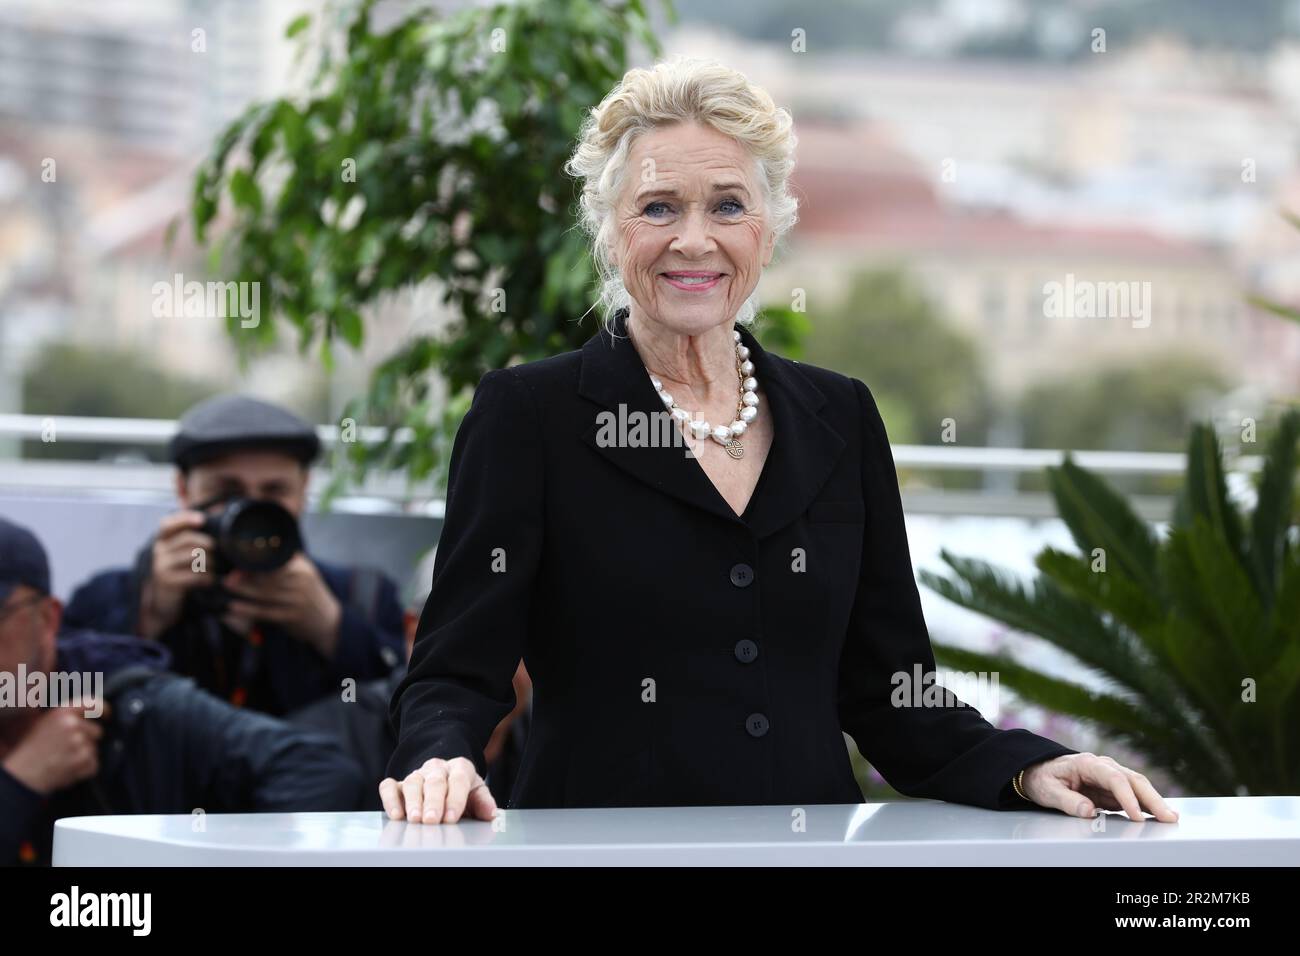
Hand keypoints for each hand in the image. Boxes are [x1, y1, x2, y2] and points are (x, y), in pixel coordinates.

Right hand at [1, 703, 103, 794]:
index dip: (104, 710)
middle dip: (88, 741)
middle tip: (68, 748)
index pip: (94, 704)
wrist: (23, 774)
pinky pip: (94, 764)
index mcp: (63, 712)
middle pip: (98, 731)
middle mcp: (73, 724)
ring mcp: (79, 743)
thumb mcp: (47, 722)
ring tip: (65, 759)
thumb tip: (94, 711)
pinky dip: (85, 769)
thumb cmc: (34, 748)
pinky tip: (68, 769)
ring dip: (84, 756)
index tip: (107, 715)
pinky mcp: (84, 760)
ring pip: (95, 749)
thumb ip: (69, 715)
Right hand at [140, 510, 216, 637]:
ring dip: (210, 562)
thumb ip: (191, 540)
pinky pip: (194, 575)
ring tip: (213, 568)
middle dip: (208, 545)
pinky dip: (207, 577)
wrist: (164, 602)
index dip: (185, 518)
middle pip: (188, 539)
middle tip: (216, 553)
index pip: (168, 524)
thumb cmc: (180, 573)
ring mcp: (161, 566)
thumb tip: (214, 520)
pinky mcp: (167, 581)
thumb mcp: (181, 555)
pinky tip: (209, 580)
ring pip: (194, 556)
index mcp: (162, 540)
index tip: (202, 520)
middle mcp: (158, 550)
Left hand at [221, 554, 341, 657]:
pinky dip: (248, 610)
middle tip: (227, 573)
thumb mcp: (306, 573)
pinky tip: (233, 607)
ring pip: (265, 594)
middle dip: (246, 575)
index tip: (240, 557)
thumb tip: (262, 546)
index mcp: (302, 569)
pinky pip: (265, 613)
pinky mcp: (291, 618)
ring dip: (244, 590)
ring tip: (226, 585)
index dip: (257, 560)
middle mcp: (301, 583)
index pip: (278, 561)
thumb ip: (288, 561)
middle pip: (269, 578)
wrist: (328, 620)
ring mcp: (296, 601)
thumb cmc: (310, 594)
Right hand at [378, 757, 498, 823]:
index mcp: (460, 768)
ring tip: (414, 819)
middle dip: (433, 802)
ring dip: (412, 802)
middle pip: (435, 781)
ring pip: (412, 783)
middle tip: (431, 820)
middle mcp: (437, 768)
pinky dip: (390, 799)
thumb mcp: (477, 792)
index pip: (459, 779)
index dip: (455, 798)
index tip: (452, 817)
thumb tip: (492, 814)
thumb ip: (484, 802)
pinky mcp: (399, 783)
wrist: (445, 776)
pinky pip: (389, 786)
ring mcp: (417, 775)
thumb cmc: (462, 789)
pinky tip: (395, 814)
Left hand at [1022, 752, 1178, 821]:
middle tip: (1167, 817)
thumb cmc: (1042, 778)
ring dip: (1155, 802)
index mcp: (1087, 763)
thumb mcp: (1047, 790)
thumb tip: (1088, 810)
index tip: (1135, 816)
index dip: (1127, 797)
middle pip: (1133, 780)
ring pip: (1138, 787)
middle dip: (1152, 798)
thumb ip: (1067, 800)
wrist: (1038, 772)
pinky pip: (1134, 796)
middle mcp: (1103, 766)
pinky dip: (1147, 805)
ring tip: (1170, 818)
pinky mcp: (1113, 789)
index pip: (1113, 778)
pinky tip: (1159, 815)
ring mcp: (1110, 776)